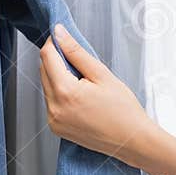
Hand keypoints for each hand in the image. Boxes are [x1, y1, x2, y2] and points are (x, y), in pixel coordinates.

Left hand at [40, 23, 154, 164]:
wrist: (132, 141)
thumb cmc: (123, 110)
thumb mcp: (102, 74)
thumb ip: (77, 52)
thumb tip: (60, 33)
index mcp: (65, 92)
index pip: (47, 57)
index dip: (54, 42)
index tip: (63, 36)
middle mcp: (54, 108)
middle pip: (44, 71)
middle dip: (57, 59)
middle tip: (80, 60)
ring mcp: (53, 120)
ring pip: (46, 85)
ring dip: (59, 76)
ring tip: (85, 81)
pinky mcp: (56, 128)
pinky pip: (51, 101)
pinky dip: (61, 92)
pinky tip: (81, 94)